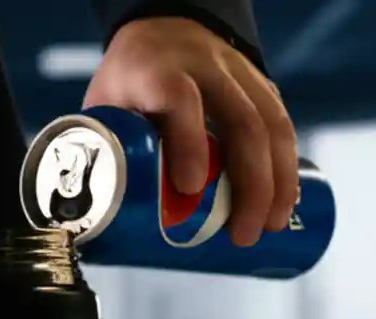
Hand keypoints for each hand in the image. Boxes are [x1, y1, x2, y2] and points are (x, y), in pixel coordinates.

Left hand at [84, 17, 297, 246]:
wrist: (163, 28)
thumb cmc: (128, 82)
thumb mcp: (105, 106)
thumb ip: (101, 154)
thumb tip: (88, 227)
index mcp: (157, 70)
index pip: (177, 99)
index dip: (187, 141)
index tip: (190, 187)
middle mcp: (205, 68)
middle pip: (240, 120)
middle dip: (250, 184)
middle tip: (242, 234)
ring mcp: (239, 75)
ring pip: (271, 124)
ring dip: (278, 181)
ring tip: (271, 226)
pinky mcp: (260, 86)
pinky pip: (282, 124)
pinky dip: (288, 167)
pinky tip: (286, 202)